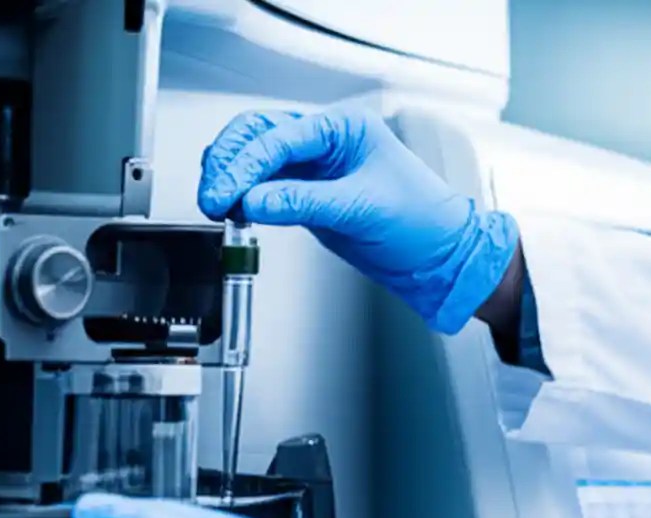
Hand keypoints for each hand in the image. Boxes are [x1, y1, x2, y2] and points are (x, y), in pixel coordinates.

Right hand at [197, 106, 519, 333]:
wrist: (439, 257)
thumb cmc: (422, 221)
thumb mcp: (360, 209)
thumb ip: (302, 203)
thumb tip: (253, 201)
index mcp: (344, 127)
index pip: (280, 137)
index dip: (246, 164)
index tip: (225, 191)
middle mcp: (326, 140)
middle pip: (258, 136)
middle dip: (230, 163)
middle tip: (212, 196)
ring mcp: (315, 167)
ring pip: (256, 159)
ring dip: (232, 177)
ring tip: (217, 204)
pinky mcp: (308, 194)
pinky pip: (265, 187)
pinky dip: (244, 196)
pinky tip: (234, 209)